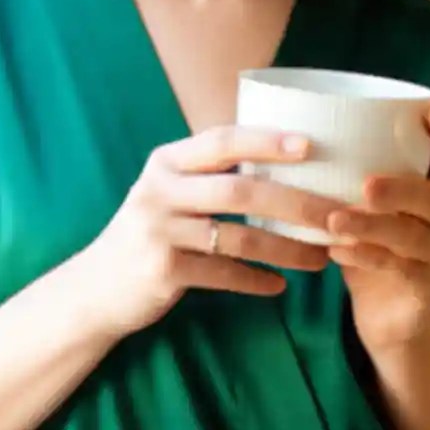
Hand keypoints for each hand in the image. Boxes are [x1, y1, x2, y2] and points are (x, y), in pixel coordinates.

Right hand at [80, 126, 342, 336]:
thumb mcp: (167, 192)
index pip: (221, 140)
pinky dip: (257, 280)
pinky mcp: (163, 271)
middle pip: (240, 190)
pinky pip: (224, 274)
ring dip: (287, 249)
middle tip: (335, 214)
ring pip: (239, 237)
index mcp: (166, 162)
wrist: (94, 288)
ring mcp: (159, 231)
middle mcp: (159, 191)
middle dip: (296, 203)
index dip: (266, 141)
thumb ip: (208, 174)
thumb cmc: (149, 232)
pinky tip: (279, 286)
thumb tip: (283, 157)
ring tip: (322, 258)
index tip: (310, 145)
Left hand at [329, 105, 429, 351]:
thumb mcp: (360, 211)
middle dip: (399, 189)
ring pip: (412, 235)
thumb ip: (345, 180)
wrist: (385, 320)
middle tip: (365, 186)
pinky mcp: (428, 287)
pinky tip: (337, 253)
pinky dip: (366, 258)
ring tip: (335, 221)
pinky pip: (400, 269)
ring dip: (372, 226)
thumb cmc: (366, 251)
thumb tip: (292, 138)